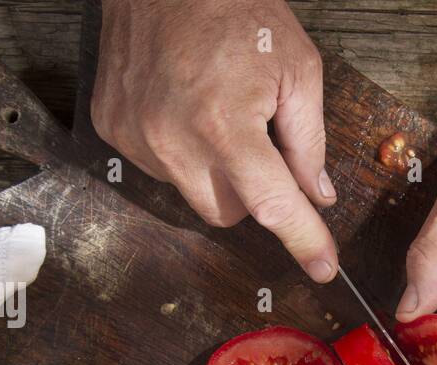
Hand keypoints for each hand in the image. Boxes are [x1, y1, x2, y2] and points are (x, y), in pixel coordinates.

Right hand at [91, 0, 337, 281]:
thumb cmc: (235, 8)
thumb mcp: (297, 67)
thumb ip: (309, 141)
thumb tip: (317, 195)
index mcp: (226, 124)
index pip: (272, 205)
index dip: (303, 240)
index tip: (322, 267)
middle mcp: (174, 139)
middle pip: (229, 212)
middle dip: (253, 190)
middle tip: (260, 142)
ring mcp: (137, 136)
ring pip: (192, 193)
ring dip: (214, 170)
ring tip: (217, 112)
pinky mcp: (114, 127)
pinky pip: (158, 167)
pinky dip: (180, 151)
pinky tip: (185, 108)